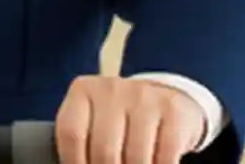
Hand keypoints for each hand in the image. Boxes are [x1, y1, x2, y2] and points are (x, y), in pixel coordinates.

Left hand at [54, 75, 204, 163]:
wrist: (167, 98)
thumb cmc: (120, 119)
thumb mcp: (95, 121)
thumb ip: (82, 142)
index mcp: (83, 91)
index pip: (71, 134)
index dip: (75, 162)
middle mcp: (111, 88)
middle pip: (104, 151)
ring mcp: (144, 96)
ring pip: (135, 158)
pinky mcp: (173, 109)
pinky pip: (164, 157)